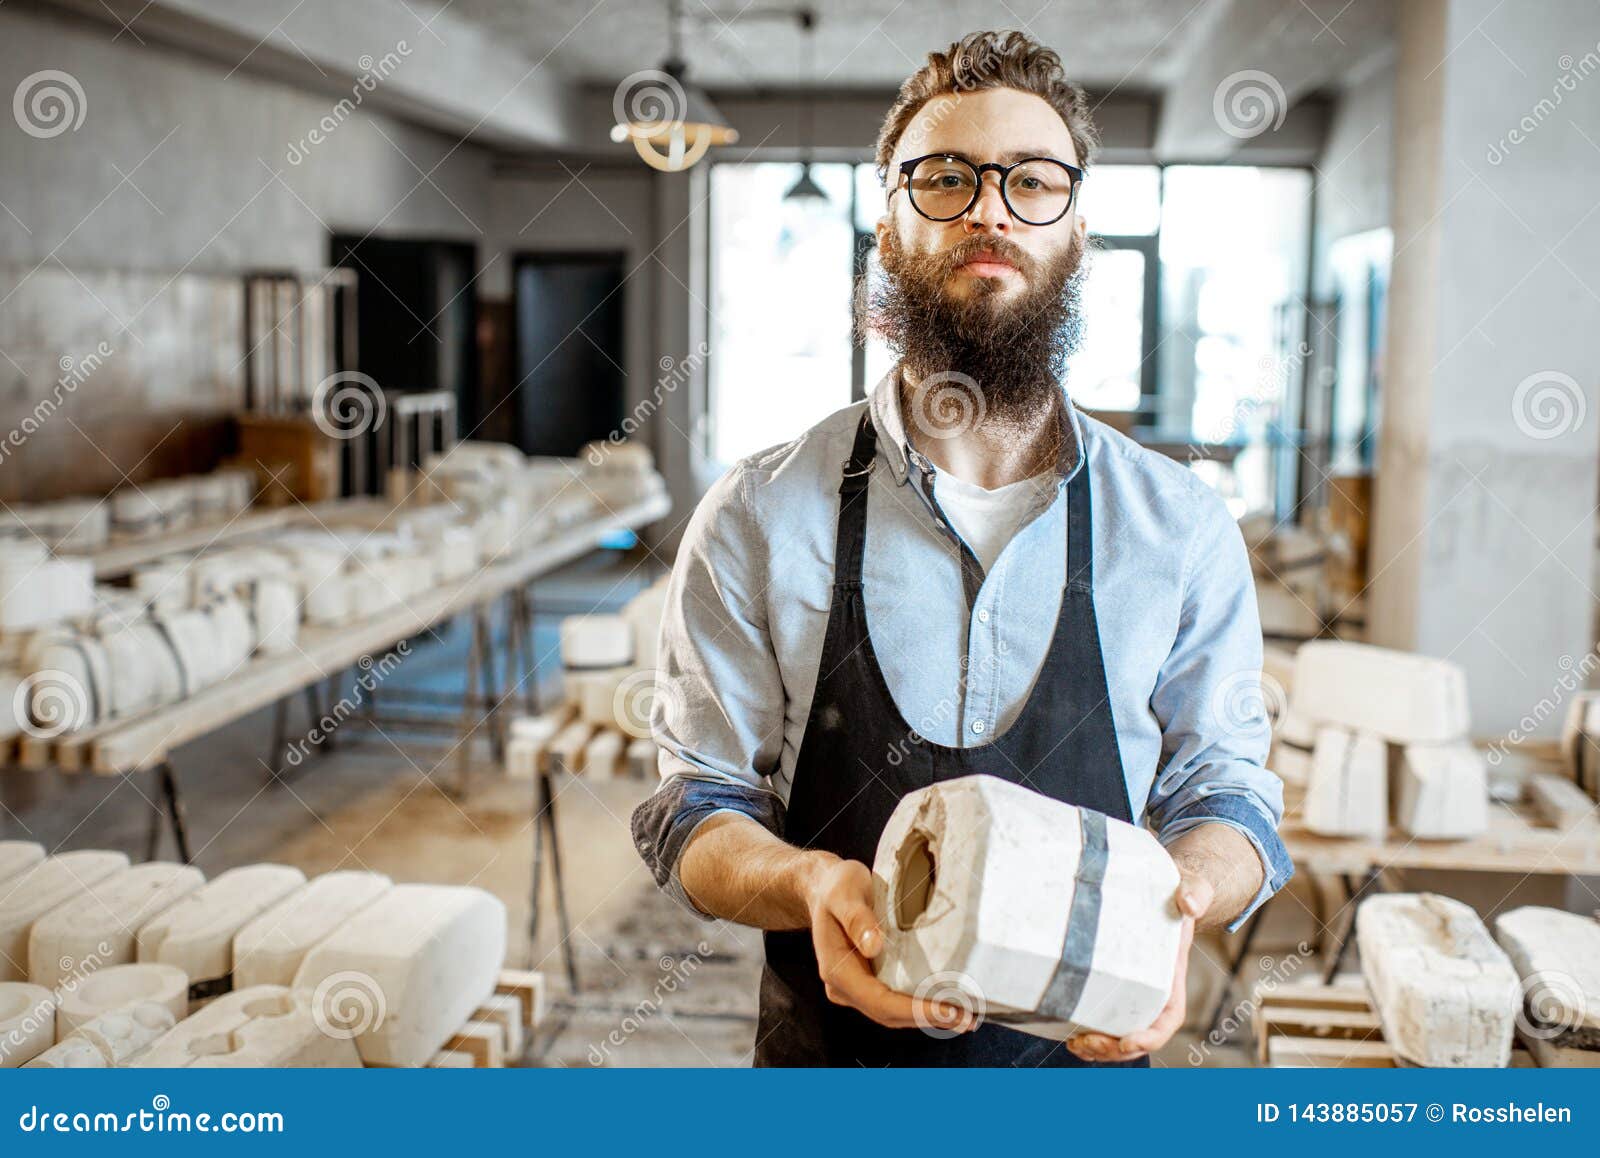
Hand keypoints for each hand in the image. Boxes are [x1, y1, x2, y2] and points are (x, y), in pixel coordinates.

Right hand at [805, 855, 976, 1033]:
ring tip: (966, 1018)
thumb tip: (875, 946)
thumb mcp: (843, 893)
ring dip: (929, 1017)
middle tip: (968, 1020)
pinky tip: (947, 1005)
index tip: (947, 1011)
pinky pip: (896, 999)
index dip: (914, 1010)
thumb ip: (856, 918)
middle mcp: (845, 987)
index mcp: (836, 970)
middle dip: (929, 1018)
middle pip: (889, 1014)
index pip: (879, 1001)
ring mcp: (857, 987)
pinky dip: (921, 1005)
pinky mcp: (869, 981)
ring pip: (894, 1012)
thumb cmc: (835, 887)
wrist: (825, 888)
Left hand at [1066, 875, 1213, 1062]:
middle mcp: (1153, 992)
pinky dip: (1087, 1030)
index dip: (1150, 1037)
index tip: (1127, 1042)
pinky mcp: (1109, 983)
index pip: (1168, 1019)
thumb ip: (1194, 894)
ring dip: (1099, 1048)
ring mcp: (1130, 991)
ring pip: (1119, 1034)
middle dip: (1114, 1049)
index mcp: (1172, 979)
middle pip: (1139, 1035)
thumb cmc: (1177, 894)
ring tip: (1075, 1044)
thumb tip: (1188, 903)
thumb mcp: (1190, 889)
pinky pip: (1102, 1017)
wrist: (1160, 891)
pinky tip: (1066, 1030)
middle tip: (1086, 1043)